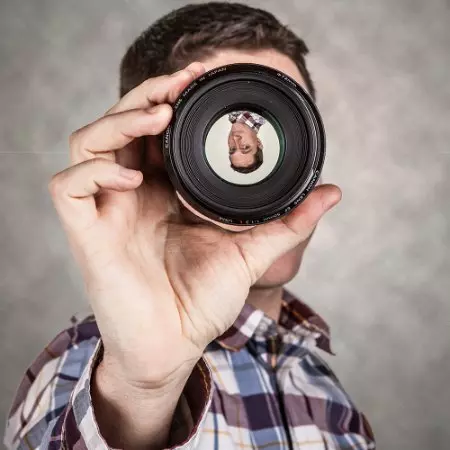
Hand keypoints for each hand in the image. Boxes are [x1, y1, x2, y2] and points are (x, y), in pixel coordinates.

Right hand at [48, 62, 340, 387]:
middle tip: (180, 82)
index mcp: (164, 191)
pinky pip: (70, 186)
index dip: (169, 98)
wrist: (174, 346)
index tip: (199, 79)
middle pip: (121, 123)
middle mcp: (132, 192)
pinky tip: (133, 176)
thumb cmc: (202, 301)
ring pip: (89, 142)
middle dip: (147, 95)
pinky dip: (95, 170)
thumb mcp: (250, 252)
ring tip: (160, 116)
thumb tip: (332, 191)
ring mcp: (107, 210)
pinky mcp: (86, 233)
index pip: (154, 130)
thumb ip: (289, 221)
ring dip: (120, 120)